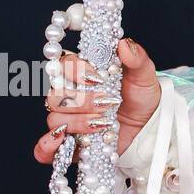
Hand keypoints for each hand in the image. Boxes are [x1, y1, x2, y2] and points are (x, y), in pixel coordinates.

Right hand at [34, 37, 161, 165]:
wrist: (149, 128)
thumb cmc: (141, 98)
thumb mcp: (144, 77)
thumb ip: (136, 59)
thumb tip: (123, 44)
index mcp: (81, 74)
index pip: (63, 64)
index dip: (76, 71)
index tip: (97, 78)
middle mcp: (69, 96)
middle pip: (55, 94)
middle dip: (82, 100)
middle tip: (107, 103)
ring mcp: (67, 121)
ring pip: (54, 119)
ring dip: (78, 122)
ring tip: (103, 123)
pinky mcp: (69, 145)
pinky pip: (44, 149)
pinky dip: (47, 146)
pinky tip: (62, 141)